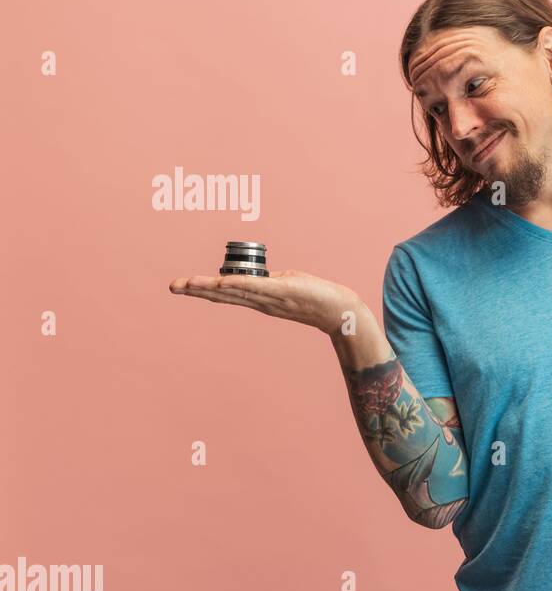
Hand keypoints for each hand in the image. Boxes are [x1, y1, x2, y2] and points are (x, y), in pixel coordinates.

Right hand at [168, 269, 362, 335]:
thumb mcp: (290, 286)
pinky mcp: (283, 291)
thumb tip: (263, 278)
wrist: (341, 312)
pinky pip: (256, 287)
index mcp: (260, 299)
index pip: (227, 294)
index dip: (204, 290)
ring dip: (209, 288)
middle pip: (224, 295)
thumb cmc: (318, 297)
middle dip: (196, 291)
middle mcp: (261, 301)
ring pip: (234, 291)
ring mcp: (270, 297)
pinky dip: (237, 285)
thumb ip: (273, 283)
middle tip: (172, 287)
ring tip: (186, 285)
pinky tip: (219, 283)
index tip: (182, 286)